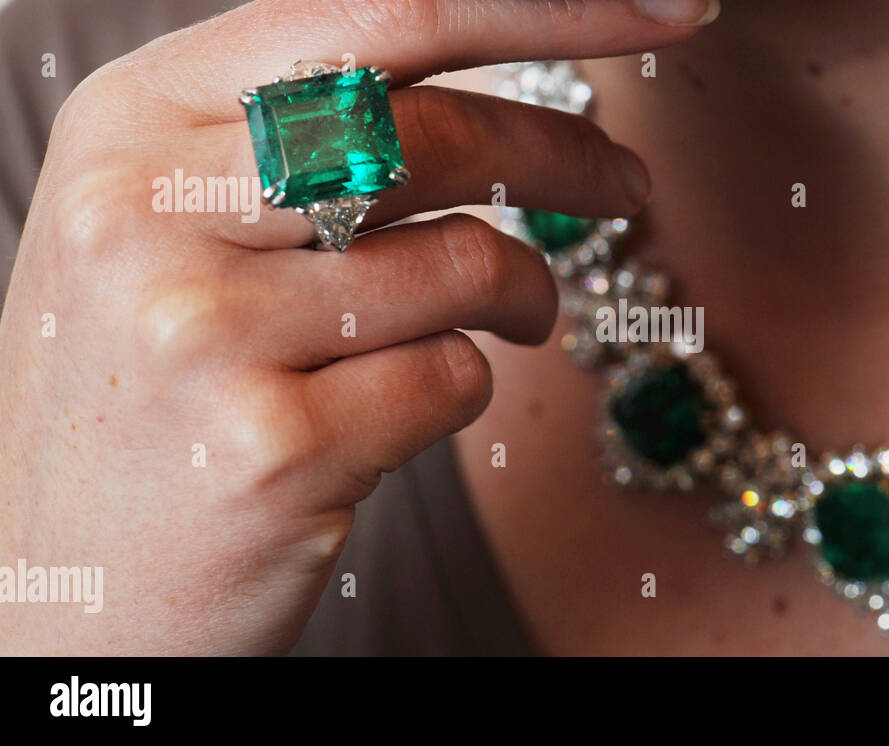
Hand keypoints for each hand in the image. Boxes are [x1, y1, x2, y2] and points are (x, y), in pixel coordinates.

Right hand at [0, 0, 718, 653]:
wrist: (69, 587)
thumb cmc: (148, 395)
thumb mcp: (171, 230)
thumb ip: (296, 142)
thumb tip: (485, 87)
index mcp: (135, 122)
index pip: (379, 16)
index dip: (542, 8)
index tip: (667, 7)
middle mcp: (151, 207)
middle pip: (435, 133)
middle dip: (563, 154)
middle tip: (629, 186)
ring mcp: (204, 329)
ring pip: (464, 263)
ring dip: (519, 296)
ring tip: (506, 321)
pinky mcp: (271, 445)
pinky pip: (453, 381)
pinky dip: (461, 392)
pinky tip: (395, 418)